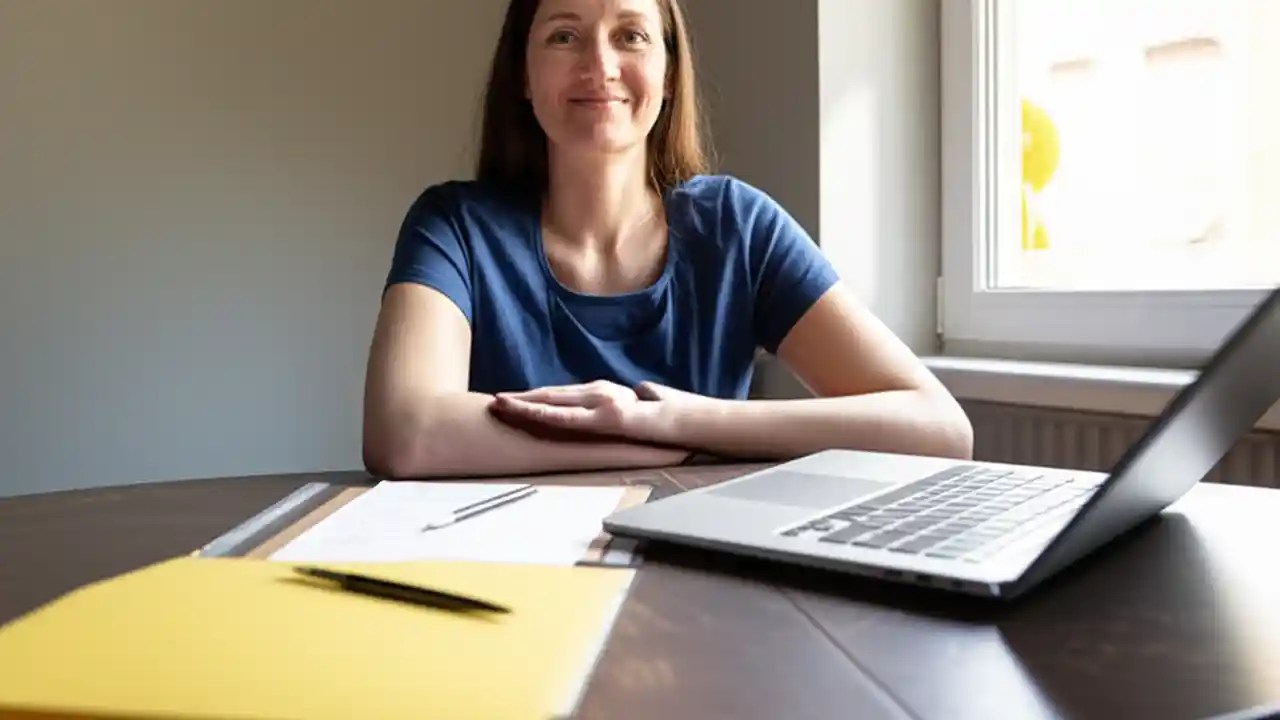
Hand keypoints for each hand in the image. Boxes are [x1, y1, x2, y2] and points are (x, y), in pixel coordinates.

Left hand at [490, 379, 704, 444]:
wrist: (694, 420)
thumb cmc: (674, 416)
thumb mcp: (645, 406)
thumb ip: (634, 400)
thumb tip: (638, 394)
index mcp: (606, 393)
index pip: (564, 395)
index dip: (537, 397)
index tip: (514, 400)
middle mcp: (600, 393)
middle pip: (551, 395)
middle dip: (521, 399)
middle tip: (494, 401)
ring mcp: (602, 404)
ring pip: (554, 402)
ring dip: (524, 404)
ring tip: (499, 405)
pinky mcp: (607, 418)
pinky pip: (568, 418)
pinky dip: (543, 415)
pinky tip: (524, 413)